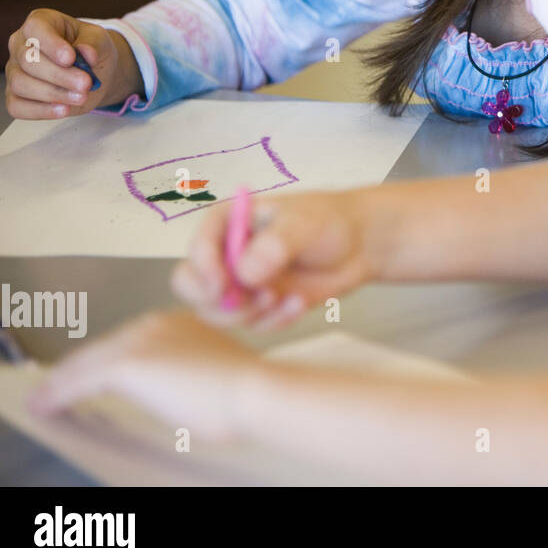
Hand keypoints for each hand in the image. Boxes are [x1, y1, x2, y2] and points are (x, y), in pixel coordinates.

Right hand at [4, 8, 142, 118]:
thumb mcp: (100, 40)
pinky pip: (17, 106)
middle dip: (59, 75)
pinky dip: (40, 111)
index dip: (51, 44)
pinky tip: (64, 109)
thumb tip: (87, 53)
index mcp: (40, 23)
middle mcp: (21, 45)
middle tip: (86, 83)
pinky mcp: (16, 95)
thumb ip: (94, 43)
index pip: (35, 28)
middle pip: (28, 61)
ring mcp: (15, 71)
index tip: (70, 58)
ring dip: (53, 94)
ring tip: (81, 97)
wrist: (95, 73)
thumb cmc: (91, 50)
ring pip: (20, 84)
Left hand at [28, 309, 261, 440]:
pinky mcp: (124, 364)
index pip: (127, 341)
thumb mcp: (213, 373)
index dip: (103, 360)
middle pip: (101, 349)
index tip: (88, 374)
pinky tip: (44, 406)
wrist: (252, 390)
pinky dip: (56, 395)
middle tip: (54, 387)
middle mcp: (154, 325)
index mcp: (178, 323)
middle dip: (75, 369)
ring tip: (43, 399)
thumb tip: (178, 390)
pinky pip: (76, 382)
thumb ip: (189, 373)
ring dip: (60, 383)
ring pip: (84, 364)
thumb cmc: (245, 390)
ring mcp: (138, 342)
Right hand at [172, 188, 377, 329]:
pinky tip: (299, 303)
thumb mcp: (303, 224)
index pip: (197, 249)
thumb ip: (274, 245)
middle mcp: (225, 253)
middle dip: (217, 301)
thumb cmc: (328, 222)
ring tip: (284, 298)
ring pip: (217, 312)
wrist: (358, 245)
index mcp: (227, 222)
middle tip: (254, 300)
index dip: (204, 271)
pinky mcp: (258, 305)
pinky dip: (273, 321)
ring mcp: (240, 282)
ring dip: (250, 314)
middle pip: (189, 286)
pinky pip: (250, 324)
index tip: (226, 286)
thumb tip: (245, 275)